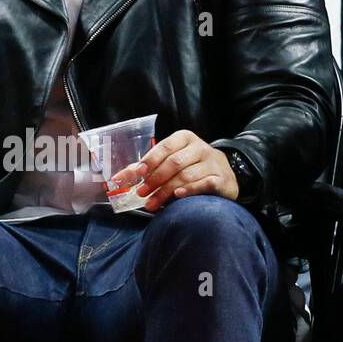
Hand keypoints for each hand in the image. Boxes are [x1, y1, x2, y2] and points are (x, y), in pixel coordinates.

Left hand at [111, 130, 238, 211]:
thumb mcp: (170, 162)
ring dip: (166, 191)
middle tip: (142, 193)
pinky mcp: (222, 179)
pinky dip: (190, 190)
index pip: (165, 147)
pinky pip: (205, 184)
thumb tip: (119, 178)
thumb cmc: (190, 167)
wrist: (222, 174)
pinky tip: (178, 197)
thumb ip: (147, 168)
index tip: (137, 174)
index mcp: (185, 138)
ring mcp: (213, 163)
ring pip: (186, 176)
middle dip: (155, 179)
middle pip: (175, 163)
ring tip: (152, 203)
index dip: (150, 160)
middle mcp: (200, 148)